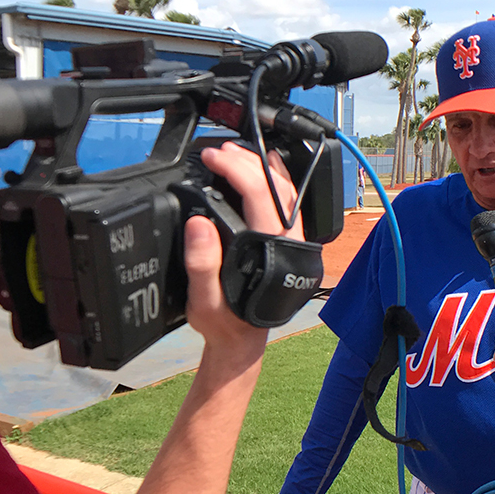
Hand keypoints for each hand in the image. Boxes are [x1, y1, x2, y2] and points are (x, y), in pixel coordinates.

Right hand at [183, 142, 303, 351]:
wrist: (241, 341)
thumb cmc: (224, 322)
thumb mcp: (203, 300)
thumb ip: (202, 264)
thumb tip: (199, 222)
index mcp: (271, 251)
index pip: (259, 194)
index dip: (235, 169)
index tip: (211, 158)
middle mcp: (290, 243)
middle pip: (277, 187)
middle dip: (248, 161)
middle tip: (219, 152)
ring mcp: (295, 242)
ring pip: (288, 193)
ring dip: (263, 167)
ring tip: (236, 153)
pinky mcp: (290, 242)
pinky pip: (289, 204)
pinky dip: (275, 181)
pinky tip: (262, 169)